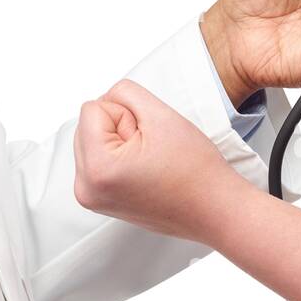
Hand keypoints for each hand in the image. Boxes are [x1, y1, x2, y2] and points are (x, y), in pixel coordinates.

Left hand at [73, 78, 248, 241]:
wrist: (214, 208)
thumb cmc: (195, 171)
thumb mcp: (160, 114)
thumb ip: (125, 92)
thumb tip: (108, 96)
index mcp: (96, 168)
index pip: (92, 108)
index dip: (127, 115)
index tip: (150, 139)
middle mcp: (86, 188)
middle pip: (88, 125)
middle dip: (120, 129)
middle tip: (152, 151)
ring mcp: (91, 198)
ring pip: (93, 141)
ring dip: (120, 143)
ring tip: (150, 162)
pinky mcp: (100, 201)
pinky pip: (99, 160)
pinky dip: (120, 158)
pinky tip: (145, 170)